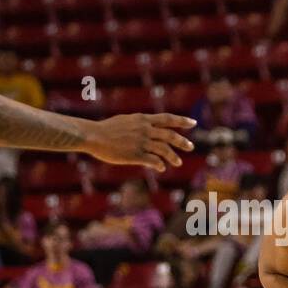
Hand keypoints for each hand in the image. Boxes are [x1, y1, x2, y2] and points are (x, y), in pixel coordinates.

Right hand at [81, 113, 196, 171]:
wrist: (93, 136)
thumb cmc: (106, 129)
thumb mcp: (126, 120)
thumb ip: (139, 123)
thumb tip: (148, 125)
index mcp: (143, 119)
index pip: (167, 119)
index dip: (181, 121)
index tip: (193, 123)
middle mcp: (145, 129)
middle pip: (170, 135)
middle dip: (182, 142)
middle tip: (190, 147)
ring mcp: (141, 142)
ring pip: (164, 150)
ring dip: (173, 157)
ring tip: (178, 163)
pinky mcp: (135, 155)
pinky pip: (153, 161)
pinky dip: (160, 164)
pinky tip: (162, 168)